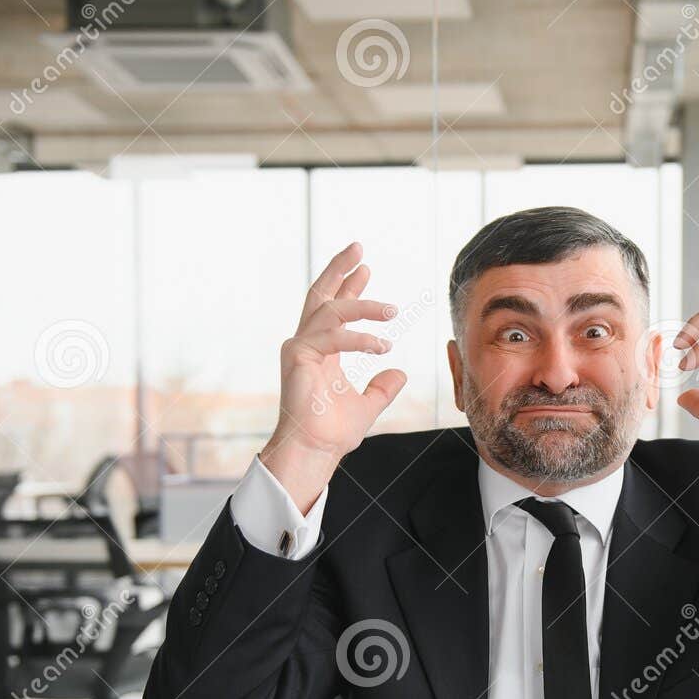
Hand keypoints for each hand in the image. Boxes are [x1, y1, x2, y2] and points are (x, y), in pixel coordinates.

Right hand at [258, 242, 405, 511]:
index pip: (334, 310)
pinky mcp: (298, 356)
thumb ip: (383, 388)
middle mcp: (307, 344)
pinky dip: (359, 338)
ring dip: (362, 304)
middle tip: (360, 248)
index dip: (349, 286)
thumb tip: (400, 373)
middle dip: (340, 269)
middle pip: (320, 295)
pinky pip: (333, 337)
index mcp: (321, 351)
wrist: (315, 450)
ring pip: (331, 311)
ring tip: (391, 309)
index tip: (364, 266)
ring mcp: (299, 348)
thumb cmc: (334, 432)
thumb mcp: (368, 406)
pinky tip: (382, 344)